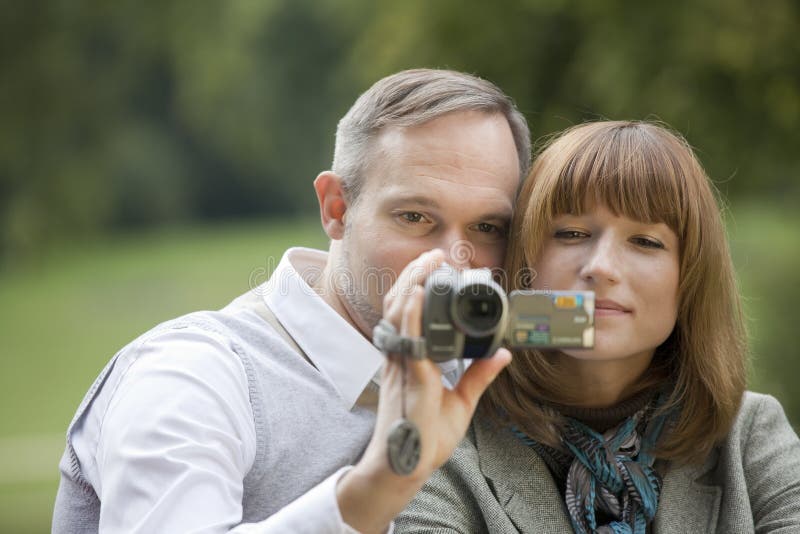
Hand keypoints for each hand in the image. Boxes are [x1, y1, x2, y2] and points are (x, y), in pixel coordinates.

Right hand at [337, 249, 511, 532]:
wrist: (408, 466)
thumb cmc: (428, 437)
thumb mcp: (462, 402)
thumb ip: (479, 375)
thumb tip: (502, 353)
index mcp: (412, 359)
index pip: (410, 314)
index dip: (419, 287)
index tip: (436, 268)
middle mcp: (403, 356)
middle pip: (401, 305)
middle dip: (414, 276)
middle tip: (433, 254)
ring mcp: (402, 365)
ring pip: (400, 314)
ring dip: (412, 284)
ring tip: (427, 262)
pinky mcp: (408, 377)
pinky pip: (407, 339)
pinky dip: (411, 313)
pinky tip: (417, 292)